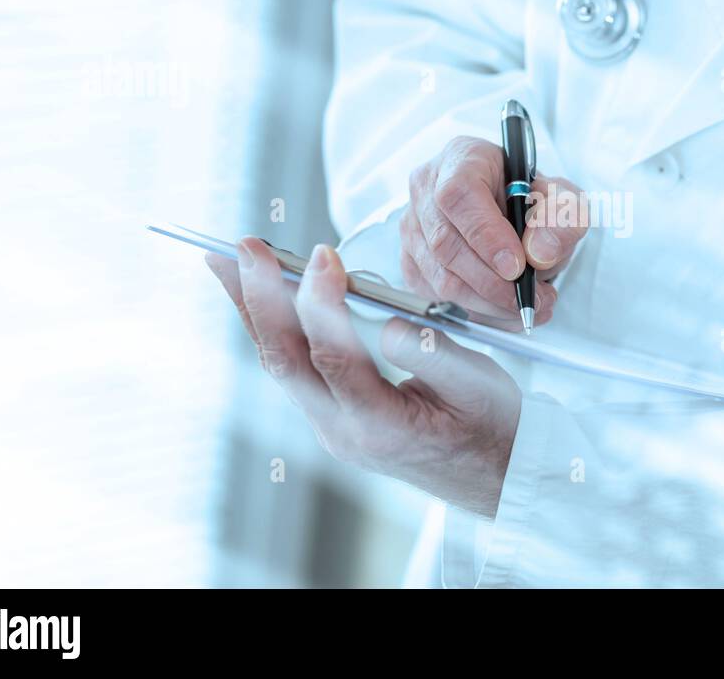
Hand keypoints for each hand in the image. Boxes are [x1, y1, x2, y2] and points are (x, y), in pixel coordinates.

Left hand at [206, 237, 520, 517]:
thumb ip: (434, 355)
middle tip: (243, 249)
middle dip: (259, 300)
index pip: (337, 360)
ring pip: (280, 364)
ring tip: (228, 260)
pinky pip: (292, 366)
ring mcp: (332, 427)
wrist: (495, 475)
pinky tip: (259, 292)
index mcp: (384, 428)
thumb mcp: (480, 388)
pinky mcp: (331, 415)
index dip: (323, 305)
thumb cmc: (494, 427)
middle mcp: (344, 432)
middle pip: (287, 363)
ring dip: (253, 308)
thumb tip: (388, 320)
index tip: (323, 255)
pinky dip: (273, 324)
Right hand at [401, 136, 587, 329]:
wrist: (518, 213)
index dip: (485, 235)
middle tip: (532, 298)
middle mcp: (428, 189)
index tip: (517, 266)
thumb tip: (539, 252)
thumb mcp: (563, 199)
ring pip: (440, 277)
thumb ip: (561, 218)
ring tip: (528, 305)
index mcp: (462, 159)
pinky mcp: (412, 261)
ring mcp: (414, 227)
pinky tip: (505, 309)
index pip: (458, 195)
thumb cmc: (532, 199)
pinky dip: (476, 311)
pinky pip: (436, 296)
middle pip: (446, 243)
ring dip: (489, 302)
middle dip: (494, 282)